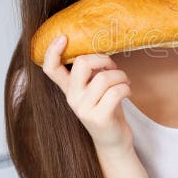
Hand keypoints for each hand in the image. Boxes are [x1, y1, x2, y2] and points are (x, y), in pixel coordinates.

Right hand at [42, 35, 132, 152]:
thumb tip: (98, 48)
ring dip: (121, 75)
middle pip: (82, 64)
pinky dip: (127, 88)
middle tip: (112, 66)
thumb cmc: (107, 107)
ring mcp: (84, 109)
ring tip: (125, 82)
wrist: (113, 140)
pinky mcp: (99, 118)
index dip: (53, 51)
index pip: (50, 68)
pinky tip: (127, 92)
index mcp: (68, 88)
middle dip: (103, 58)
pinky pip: (116, 91)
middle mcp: (72, 98)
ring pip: (105, 77)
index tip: (64, 37)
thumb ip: (91, 72)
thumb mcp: (95, 88)